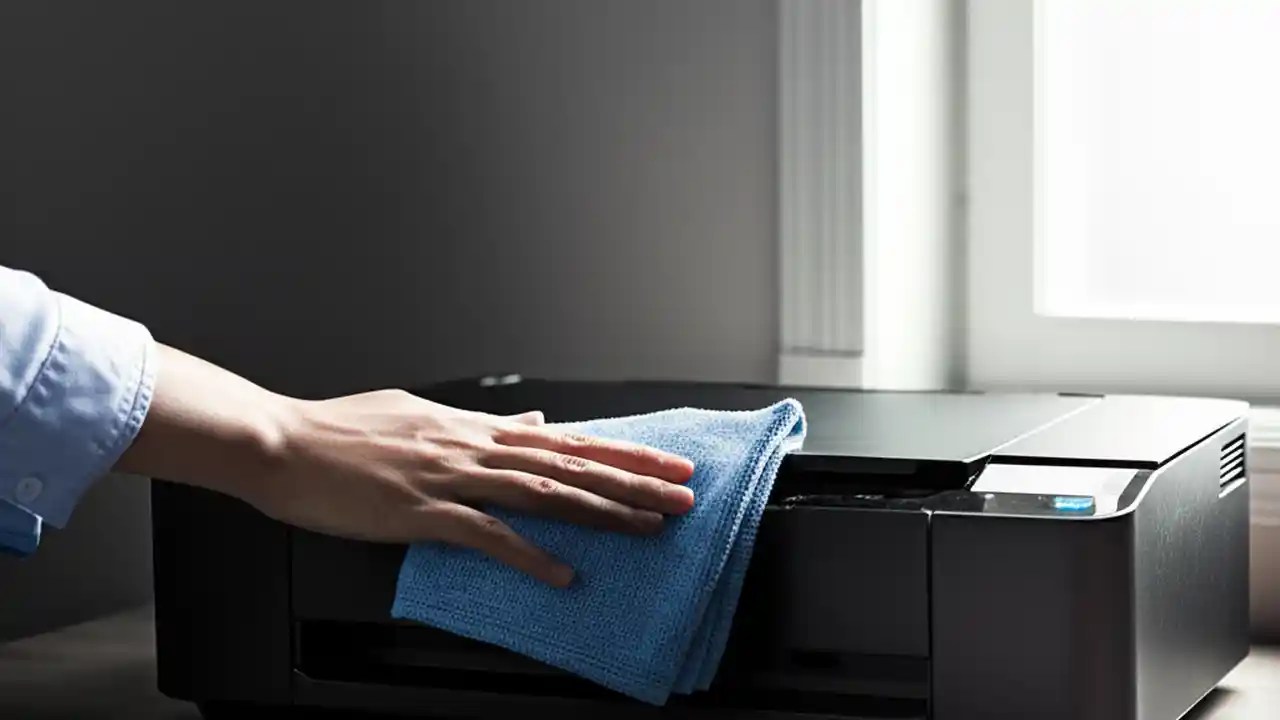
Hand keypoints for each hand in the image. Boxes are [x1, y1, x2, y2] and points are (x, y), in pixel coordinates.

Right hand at [116, 345, 695, 586]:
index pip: (563, 438)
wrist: (282, 443)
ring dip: (600, 510)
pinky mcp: (420, 511)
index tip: (663, 458)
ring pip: (543, 493)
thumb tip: (532, 422)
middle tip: (683, 490)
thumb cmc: (342, 431)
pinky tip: (563, 572)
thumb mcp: (420, 412)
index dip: (618, 450)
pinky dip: (528, 554)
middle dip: (632, 478)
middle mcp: (471, 447)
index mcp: (471, 427)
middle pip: (568, 463)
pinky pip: (485, 536)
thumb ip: (480, 421)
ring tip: (649, 525)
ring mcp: (448, 478)